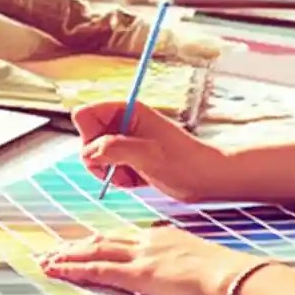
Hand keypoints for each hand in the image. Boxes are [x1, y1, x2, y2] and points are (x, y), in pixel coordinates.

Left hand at [39, 226, 261, 294]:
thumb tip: (179, 268)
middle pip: (104, 240)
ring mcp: (141, 256)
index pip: (123, 236)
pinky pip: (97, 270)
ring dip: (68, 256)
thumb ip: (182, 259)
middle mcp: (148, 241)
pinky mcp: (137, 274)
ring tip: (48, 260)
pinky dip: (73, 269)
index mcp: (163, 236)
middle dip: (78, 246)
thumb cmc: (225, 271)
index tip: (86, 243)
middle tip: (56, 249)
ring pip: (94, 251)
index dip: (101, 240)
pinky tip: (58, 270)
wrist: (231, 275)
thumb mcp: (200, 258)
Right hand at [71, 100, 225, 201]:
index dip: (89, 134)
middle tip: (120, 168)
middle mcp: (125, 124)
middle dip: (98, 158)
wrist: (208, 180)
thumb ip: (114, 149)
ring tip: (131, 176)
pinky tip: (137, 182)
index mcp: (128, 112)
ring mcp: (128, 143)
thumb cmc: (185, 163)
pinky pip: (109, 170)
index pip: (86, 114)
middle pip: (88, 137)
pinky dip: (118, 179)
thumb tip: (88, 151)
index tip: (106, 150)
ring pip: (96, 157)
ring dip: (108, 172)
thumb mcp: (148, 155)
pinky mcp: (132, 160)